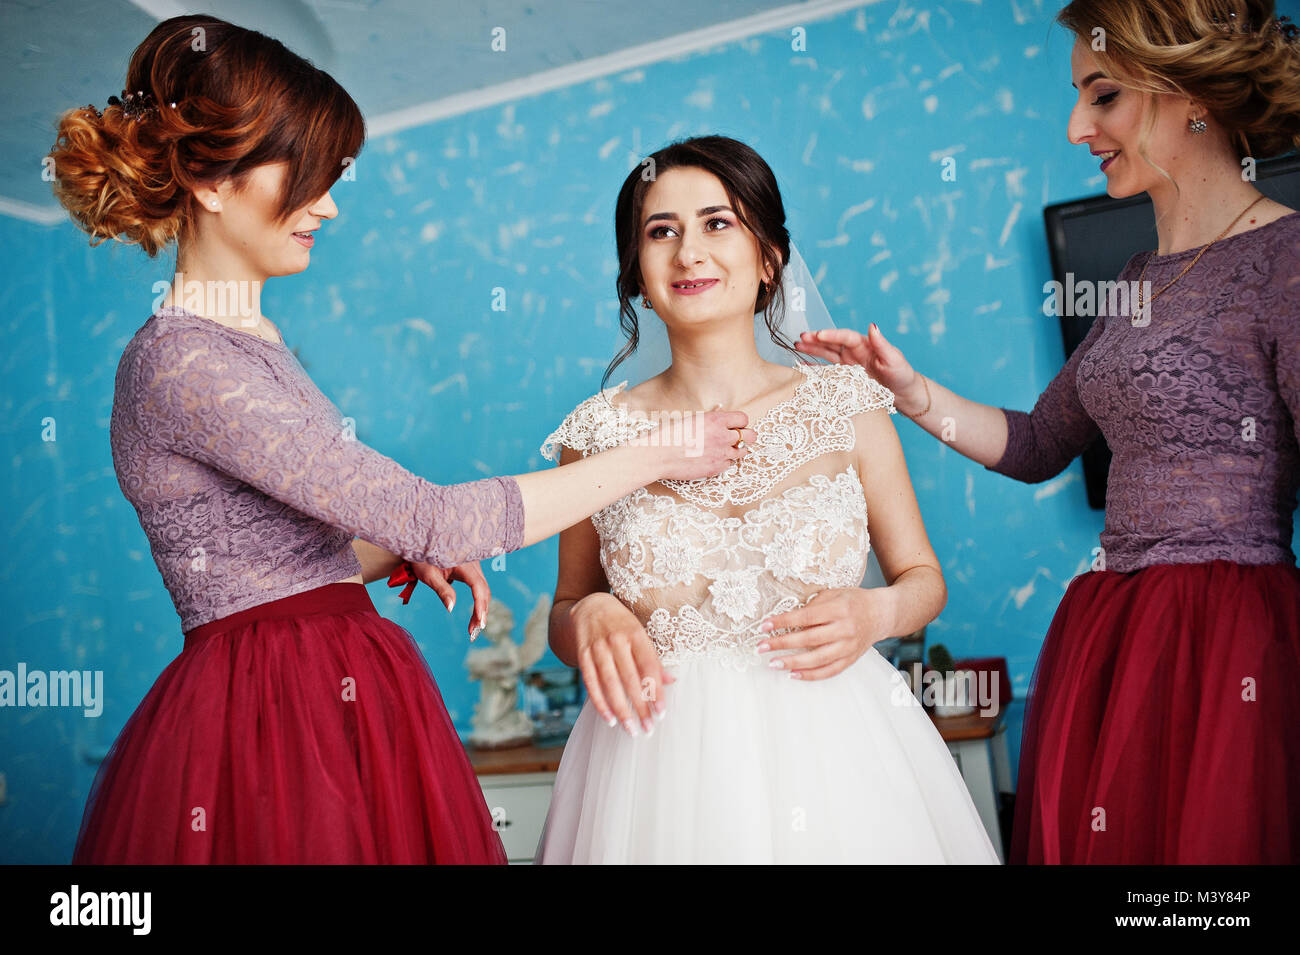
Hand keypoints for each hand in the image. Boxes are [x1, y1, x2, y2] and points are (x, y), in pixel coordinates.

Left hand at [409, 560, 491, 638]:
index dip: (480, 605)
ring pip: (483, 590)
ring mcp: (474, 566)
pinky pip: (479, 587)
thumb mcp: (429, 575)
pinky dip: (479, 602)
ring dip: (481, 609)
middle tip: (474, 632)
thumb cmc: (422, 558)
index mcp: (464, 564)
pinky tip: (474, 616)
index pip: (478, 586)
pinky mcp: (472, 570)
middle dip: (481, 612)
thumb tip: (451, 608)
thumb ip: (442, 590)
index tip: (479, 623)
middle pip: (484, 590)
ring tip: (473, 628)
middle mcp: (473, 564)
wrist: (420, 544)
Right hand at [569, 592, 672, 736]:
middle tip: (648, 729)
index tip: (661, 713)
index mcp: (635, 633)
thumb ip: (653, 658)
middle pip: (630, 678)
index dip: (655, 690)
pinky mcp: (582, 654)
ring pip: (610, 683)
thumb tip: (672, 681)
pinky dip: (599, 702)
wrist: (589, 606)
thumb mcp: (640, 634)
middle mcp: (616, 640)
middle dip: (640, 706)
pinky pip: (590, 682)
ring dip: (620, 709)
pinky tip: (609, 719)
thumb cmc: (622, 624)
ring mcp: (597, 647)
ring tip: (630, 729)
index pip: (648, 666)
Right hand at [632, 409, 755, 480]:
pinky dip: (725, 462)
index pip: (743, 418)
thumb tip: (720, 414)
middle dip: (746, 436)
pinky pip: (730, 464)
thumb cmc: (670, 435)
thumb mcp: (692, 419)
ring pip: (743, 452)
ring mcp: (721, 454)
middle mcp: (723, 436)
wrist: (659, 456)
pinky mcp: (716, 469)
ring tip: (724, 449)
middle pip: (751, 436)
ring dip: (736, 450)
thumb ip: (711, 418)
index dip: (740, 422)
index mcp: (716, 420)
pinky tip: (713, 458)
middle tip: (738, 437)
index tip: (734, 425)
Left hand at [755, 587, 895, 680]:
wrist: (882, 614)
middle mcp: (844, 629)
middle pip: (808, 639)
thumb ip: (813, 604)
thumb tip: (786, 616)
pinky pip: (829, 671)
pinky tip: (793, 675)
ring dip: (793, 663)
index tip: (764, 626)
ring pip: (817, 659)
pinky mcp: (851, 659)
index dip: (783, 622)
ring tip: (773, 663)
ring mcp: (848, 647)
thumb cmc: (853, 600)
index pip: (805, 617)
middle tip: (761, 647)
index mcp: (839, 609)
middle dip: (782, 644)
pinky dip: (811, 675)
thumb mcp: (834, 593)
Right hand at [793, 325, 926, 415]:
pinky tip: (803, 365)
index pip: (845, 336)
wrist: (903, 393)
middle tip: (801, 338)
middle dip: (816, 340)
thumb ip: (882, 344)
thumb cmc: (901, 375)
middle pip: (832, 343)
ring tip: (797, 346)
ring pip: (826, 353)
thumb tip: (872, 326)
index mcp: (864, 344)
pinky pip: (827, 369)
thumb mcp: (894, 359)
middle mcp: (854, 352)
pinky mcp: (845, 376)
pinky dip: (815, 367)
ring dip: (812, 349)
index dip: (831, 335)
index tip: (818, 335)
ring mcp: (848, 363)